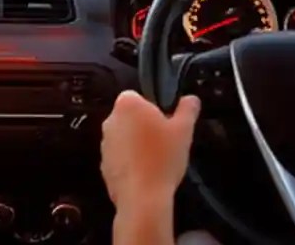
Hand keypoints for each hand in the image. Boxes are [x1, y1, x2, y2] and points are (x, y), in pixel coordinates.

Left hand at [101, 90, 199, 209]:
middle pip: (130, 117)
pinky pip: (119, 158)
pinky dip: (130, 163)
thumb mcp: (184, 130)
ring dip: (136, 145)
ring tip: (156, 161)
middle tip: (164, 142)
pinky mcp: (103, 165)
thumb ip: (188, 109)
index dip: (153, 109)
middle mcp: (110, 120)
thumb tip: (191, 99)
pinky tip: (146, 174)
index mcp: (127, 104)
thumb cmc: (163, 157)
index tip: (166, 124)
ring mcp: (103, 143)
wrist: (142, 197)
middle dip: (144, 127)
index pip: (138, 97)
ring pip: (124, 138)